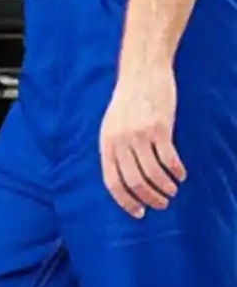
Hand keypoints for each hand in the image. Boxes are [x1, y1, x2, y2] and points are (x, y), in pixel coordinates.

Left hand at [99, 67, 186, 217]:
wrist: (141, 73)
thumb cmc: (127, 102)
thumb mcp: (111, 126)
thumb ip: (115, 150)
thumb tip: (123, 180)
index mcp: (105, 143)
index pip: (112, 182)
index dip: (125, 201)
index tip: (138, 213)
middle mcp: (120, 141)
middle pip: (134, 181)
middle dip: (149, 198)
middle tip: (161, 205)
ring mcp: (140, 134)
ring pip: (153, 173)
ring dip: (165, 188)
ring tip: (172, 192)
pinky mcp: (160, 127)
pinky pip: (169, 158)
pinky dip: (176, 171)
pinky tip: (181, 176)